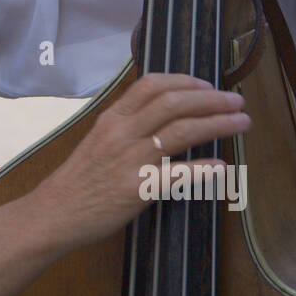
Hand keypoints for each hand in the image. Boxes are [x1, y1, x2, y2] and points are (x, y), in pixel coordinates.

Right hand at [33, 73, 250, 252]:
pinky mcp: (137, 189)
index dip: (185, 81)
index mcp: (112, 118)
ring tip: (241, 123)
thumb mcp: (98, 140)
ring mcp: (130, 160)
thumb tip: (162, 115)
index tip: (207, 86)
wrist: (54, 213)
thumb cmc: (79, 180)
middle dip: (212, 99)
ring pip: (182, 131)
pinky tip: (223, 167)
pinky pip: (178, 174)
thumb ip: (126, 126)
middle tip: (236, 102)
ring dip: (218, 124)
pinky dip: (204, 168)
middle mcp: (121, 133)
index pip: (151, 84)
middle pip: (173, 103)